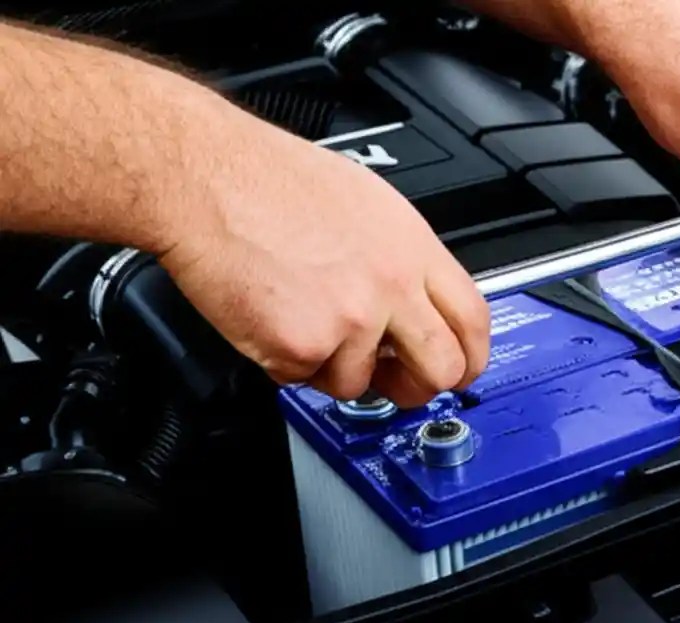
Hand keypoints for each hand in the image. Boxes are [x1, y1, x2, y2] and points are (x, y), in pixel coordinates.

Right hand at [151, 113, 489, 406]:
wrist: (204, 176)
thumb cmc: (268, 180)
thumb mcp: (367, 204)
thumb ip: (400, 259)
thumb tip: (415, 301)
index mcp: (412, 248)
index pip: (473, 319)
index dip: (471, 356)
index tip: (462, 369)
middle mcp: (391, 285)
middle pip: (440, 368)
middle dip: (419, 387)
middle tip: (396, 382)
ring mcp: (350, 319)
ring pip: (361, 383)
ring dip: (330, 365)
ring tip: (298, 313)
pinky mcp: (303, 345)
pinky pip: (303, 378)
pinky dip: (282, 360)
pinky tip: (270, 314)